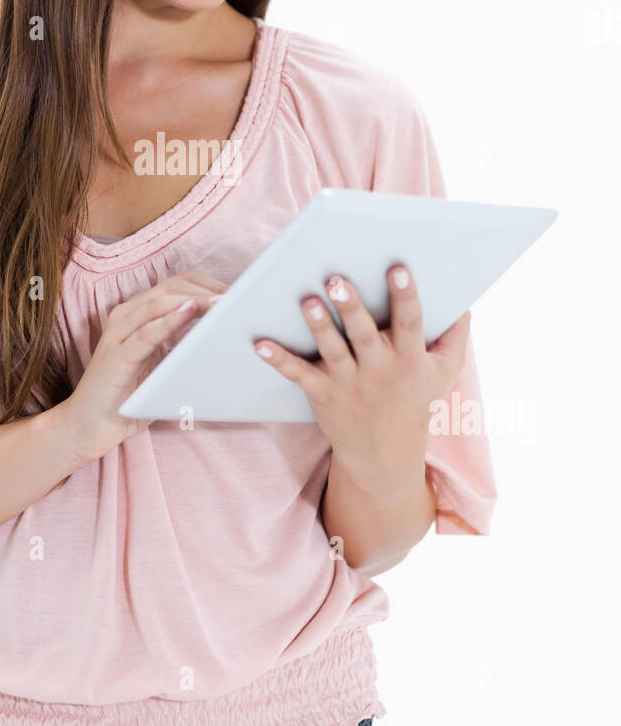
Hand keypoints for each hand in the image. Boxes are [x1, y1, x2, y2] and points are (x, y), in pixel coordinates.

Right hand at [63, 270, 226, 464]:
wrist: (89, 426)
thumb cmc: (130, 397)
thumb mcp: (163, 366)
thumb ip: (184, 347)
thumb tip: (226, 337)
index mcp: (140, 314)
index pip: (178, 284)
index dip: (209, 284)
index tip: (239, 294)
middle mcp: (127, 315)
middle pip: (172, 287)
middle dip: (206, 289)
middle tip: (236, 298)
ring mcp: (118, 333)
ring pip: (158, 302)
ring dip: (193, 300)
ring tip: (220, 303)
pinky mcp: (116, 356)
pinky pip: (145, 333)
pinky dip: (168, 321)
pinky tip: (189, 314)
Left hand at [253, 265, 469, 493]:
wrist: (385, 456)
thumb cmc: (414, 400)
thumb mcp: (444, 372)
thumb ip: (455, 337)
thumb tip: (465, 301)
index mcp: (410, 360)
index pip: (411, 324)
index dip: (406, 297)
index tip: (399, 269)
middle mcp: (379, 371)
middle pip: (365, 336)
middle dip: (352, 308)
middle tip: (337, 280)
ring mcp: (349, 384)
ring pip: (332, 352)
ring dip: (318, 327)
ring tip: (307, 301)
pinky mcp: (323, 395)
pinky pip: (299, 375)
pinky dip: (279, 360)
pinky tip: (259, 342)